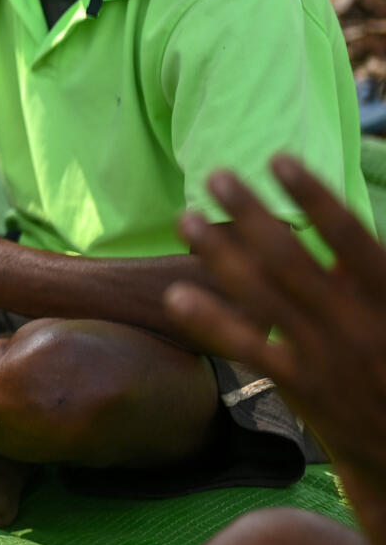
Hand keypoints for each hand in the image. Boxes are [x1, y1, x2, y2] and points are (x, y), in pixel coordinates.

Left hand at [167, 156, 385, 529]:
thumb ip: (375, 273)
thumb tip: (343, 230)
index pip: (354, 238)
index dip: (316, 197)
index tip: (280, 159)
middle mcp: (358, 324)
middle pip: (292, 258)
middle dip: (250, 214)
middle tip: (215, 175)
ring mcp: (327, 355)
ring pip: (263, 296)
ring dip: (219, 253)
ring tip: (185, 218)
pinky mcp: (301, 385)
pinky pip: (250, 347)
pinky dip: (212, 322)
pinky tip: (177, 296)